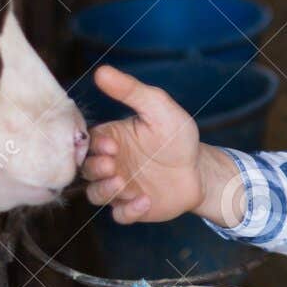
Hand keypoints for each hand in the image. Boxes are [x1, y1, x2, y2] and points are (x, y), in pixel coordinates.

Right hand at [79, 65, 205, 224]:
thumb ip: (131, 91)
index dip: (92, 145)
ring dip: (105, 191)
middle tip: (112, 164)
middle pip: (86, 170)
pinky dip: (127, 211)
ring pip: (96, 194)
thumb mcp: (158, 107)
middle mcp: (110, 164)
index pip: (87, 142)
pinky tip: (145, 200)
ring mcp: (120, 187)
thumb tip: (101, 71)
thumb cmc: (177, 135)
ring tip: (122, 183)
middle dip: (94, 168)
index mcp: (110, 138)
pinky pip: (120, 215)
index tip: (110, 144)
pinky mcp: (133, 208)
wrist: (200, 168)